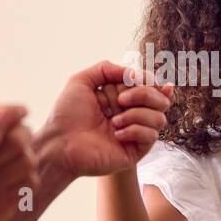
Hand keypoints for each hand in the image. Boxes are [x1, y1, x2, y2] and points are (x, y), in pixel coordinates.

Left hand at [41, 61, 172, 177]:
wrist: (60, 143)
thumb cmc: (67, 115)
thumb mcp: (81, 81)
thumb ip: (106, 69)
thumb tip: (133, 73)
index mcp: (122, 99)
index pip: (150, 87)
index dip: (149, 80)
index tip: (137, 78)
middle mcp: (131, 115)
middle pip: (160, 100)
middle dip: (143, 94)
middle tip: (121, 100)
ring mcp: (135, 134)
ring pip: (159, 118)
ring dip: (136, 114)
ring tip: (113, 121)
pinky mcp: (136, 151)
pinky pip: (151, 136)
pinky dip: (134, 130)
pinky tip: (116, 134)